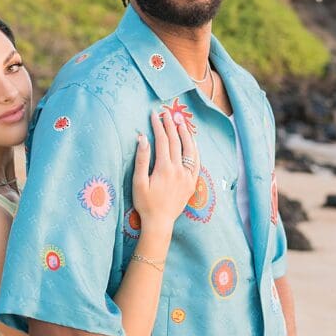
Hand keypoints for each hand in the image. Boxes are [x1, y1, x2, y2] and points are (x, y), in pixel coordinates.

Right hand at [132, 109, 199, 229]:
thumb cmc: (145, 203)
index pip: (163, 141)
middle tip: (166, 113)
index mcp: (164, 168)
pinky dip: (195, 149)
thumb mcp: (138, 182)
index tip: (153, 115)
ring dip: (185, 134)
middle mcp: (178, 170)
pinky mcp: (192, 183)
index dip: (158, 126)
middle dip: (171, 125)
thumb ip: (141, 159)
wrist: (159, 223)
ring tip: (181, 122)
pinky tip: (193, 142)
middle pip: (176, 142)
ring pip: (189, 149)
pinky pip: (197, 162)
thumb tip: (142, 138)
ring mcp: (187, 176)